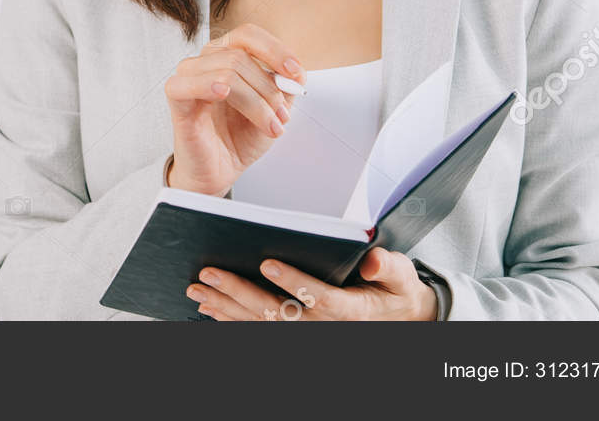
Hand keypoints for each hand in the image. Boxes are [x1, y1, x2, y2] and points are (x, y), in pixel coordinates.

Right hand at [163, 23, 303, 196]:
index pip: (248, 35)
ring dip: (255, 102)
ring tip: (269, 126)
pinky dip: (207, 85)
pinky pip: (186, 83)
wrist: (221, 172)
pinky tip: (222, 93)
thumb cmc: (240, 137)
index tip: (295, 72)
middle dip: (269, 89)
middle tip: (282, 117)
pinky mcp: (176, 99)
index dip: (274, 50)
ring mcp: (188, 78)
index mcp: (227, 55)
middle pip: (241, 57)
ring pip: (227, 71)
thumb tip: (296, 72)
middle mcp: (206, 61)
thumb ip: (286, 87)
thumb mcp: (274, 109)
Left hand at [184, 247, 438, 320]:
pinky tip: (209, 310)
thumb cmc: (392, 292)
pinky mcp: (293, 336)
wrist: (394, 320)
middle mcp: (324, 329)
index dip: (294, 282)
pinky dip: (230, 322)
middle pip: (277, 314)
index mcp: (351, 311)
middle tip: (209, 273)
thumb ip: (389, 267)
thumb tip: (372, 261)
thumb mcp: (401, 277)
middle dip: (240, 293)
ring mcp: (306, 336)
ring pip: (260, 325)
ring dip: (226, 308)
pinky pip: (258, 333)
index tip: (268, 262)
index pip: (320, 298)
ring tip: (198, 289)